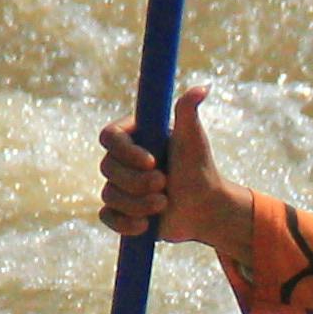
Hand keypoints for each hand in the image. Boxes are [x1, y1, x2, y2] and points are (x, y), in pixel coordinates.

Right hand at [97, 89, 262, 249]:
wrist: (205, 207)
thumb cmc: (199, 168)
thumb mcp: (193, 139)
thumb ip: (189, 111)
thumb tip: (202, 87)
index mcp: (132, 137)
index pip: (109, 137)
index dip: (126, 151)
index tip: (152, 161)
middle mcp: (121, 160)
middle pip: (107, 168)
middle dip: (137, 181)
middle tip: (164, 183)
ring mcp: (118, 186)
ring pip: (109, 194)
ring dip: (138, 203)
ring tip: (164, 203)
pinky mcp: (120, 211)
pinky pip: (107, 217)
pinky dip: (124, 223)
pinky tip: (145, 225)